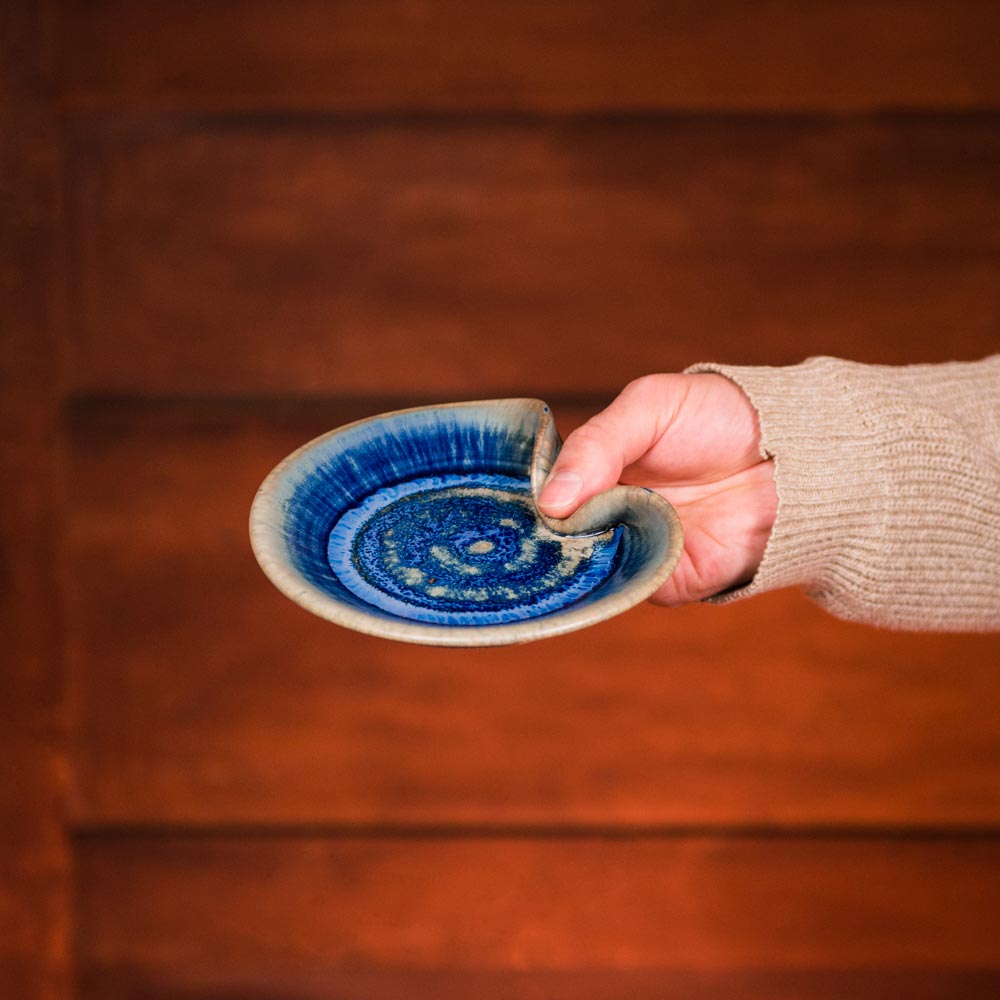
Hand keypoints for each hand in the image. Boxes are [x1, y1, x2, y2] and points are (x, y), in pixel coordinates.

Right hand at [537, 374, 777, 604]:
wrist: (791, 452)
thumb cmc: (716, 418)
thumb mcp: (648, 406)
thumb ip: (597, 445)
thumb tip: (551, 500)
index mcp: (594, 473)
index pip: (544, 494)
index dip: (527, 500)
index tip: (509, 501)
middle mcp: (607, 515)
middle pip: (558, 537)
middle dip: (546, 534)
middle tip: (535, 525)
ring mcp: (635, 549)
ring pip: (587, 566)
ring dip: (578, 555)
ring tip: (576, 533)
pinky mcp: (666, 581)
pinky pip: (628, 588)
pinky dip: (617, 575)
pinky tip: (612, 552)